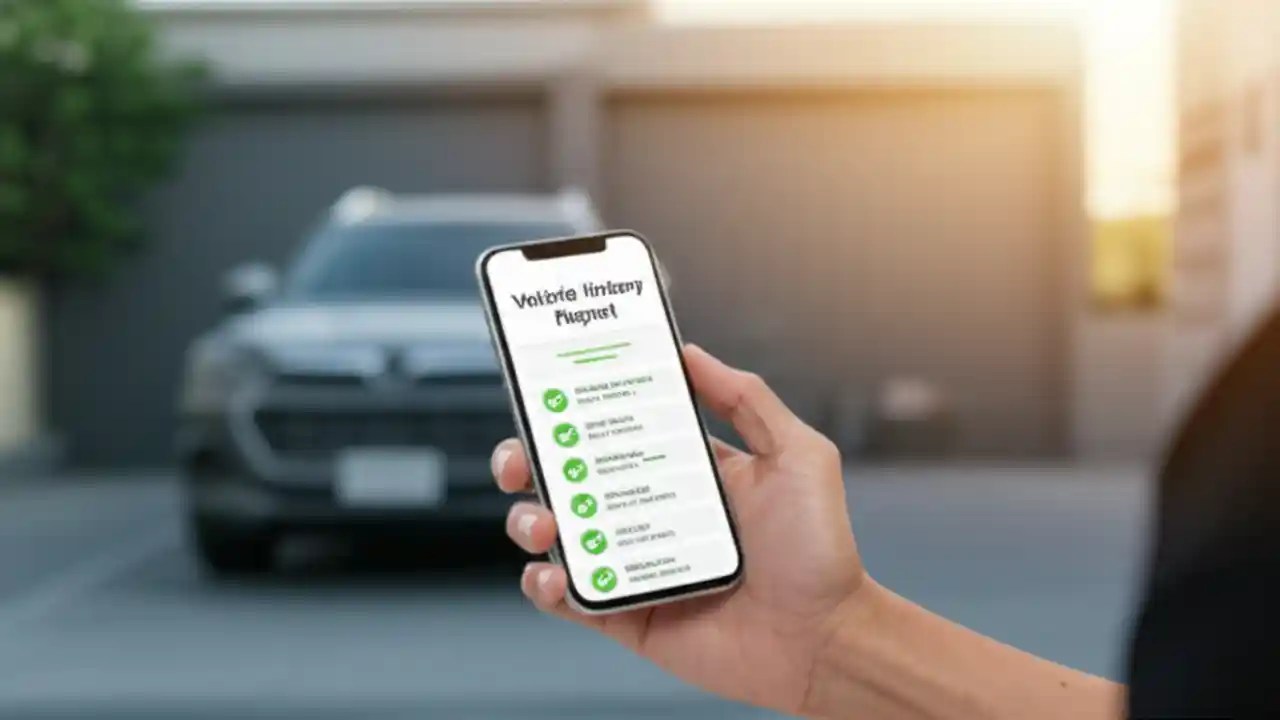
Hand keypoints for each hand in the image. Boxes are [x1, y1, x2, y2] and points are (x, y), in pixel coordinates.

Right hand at [491, 345, 865, 714]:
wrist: (826, 640)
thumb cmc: (820, 552)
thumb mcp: (798, 455)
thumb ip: (748, 399)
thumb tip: (691, 353)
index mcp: (684, 471)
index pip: (614, 429)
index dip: (575, 411)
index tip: (547, 392)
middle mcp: (651, 512)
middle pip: (569, 478)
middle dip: (529, 462)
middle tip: (520, 460)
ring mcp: (634, 563)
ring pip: (557, 534)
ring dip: (530, 521)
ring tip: (542, 522)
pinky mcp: (627, 613)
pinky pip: (569, 598)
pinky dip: (545, 585)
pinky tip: (554, 573)